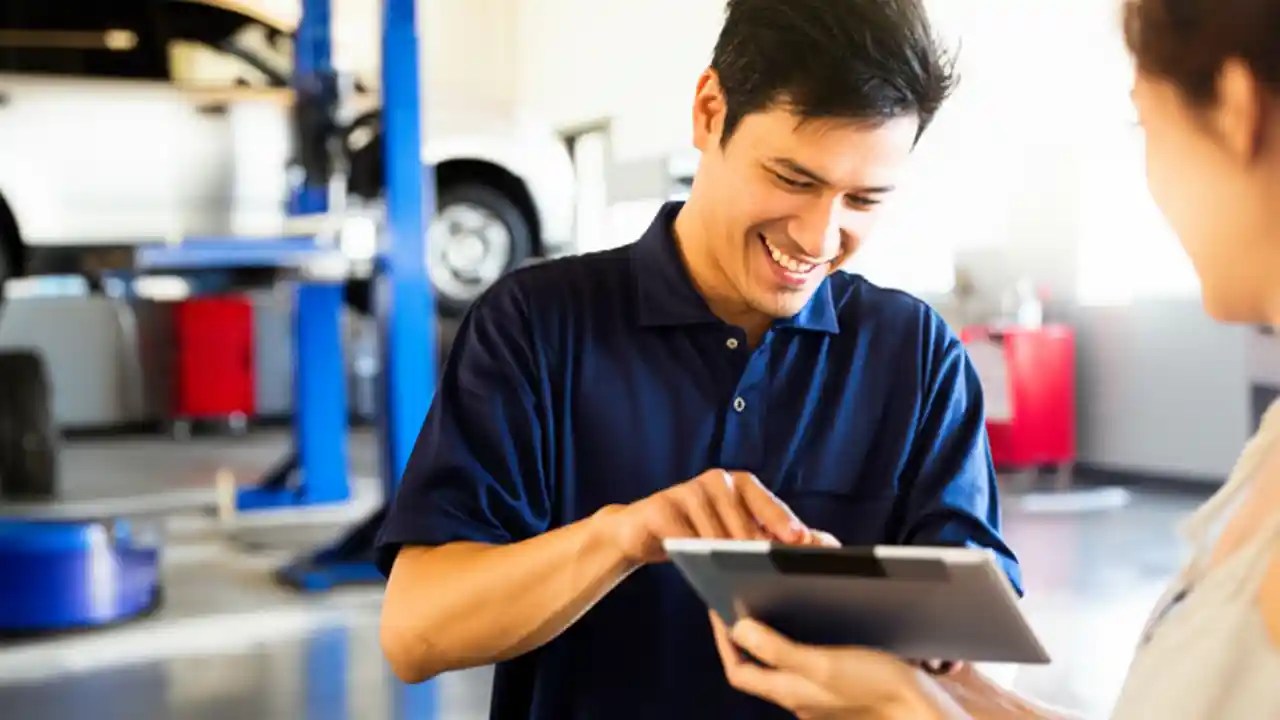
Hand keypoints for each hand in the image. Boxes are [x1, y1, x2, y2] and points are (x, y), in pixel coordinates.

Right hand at [600, 469, 835, 565]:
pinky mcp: (662, 506)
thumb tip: (807, 551)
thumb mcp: (727, 534)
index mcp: (737, 484)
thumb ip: (760, 538)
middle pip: (742, 517)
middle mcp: (715, 481)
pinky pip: (685, 532)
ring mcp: (687, 491)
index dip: (782, 519)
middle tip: (770, 569)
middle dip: (756, 545)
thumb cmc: (694, 536)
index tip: (799, 539)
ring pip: (715, 527)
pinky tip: (702, 566)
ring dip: (727, 551)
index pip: (765, 500)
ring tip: (738, 573)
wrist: (639, 533)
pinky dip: (695, 550)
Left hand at [711, 615, 958, 719]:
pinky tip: (814, 621)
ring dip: (774, 637)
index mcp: (789, 692)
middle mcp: (801, 697)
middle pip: (759, 669)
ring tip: (772, 605)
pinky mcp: (844, 688)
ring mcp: (822, 696)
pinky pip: (811, 664)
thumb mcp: (822, 663)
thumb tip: (738, 629)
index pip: (738, 671)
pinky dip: (802, 642)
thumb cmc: (875, 687)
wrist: (924, 711)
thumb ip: (778, 649)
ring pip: (785, 665)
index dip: (722, 641)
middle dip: (746, 637)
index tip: (717, 609)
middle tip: (742, 602)